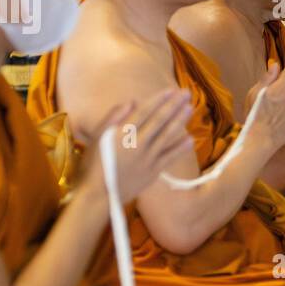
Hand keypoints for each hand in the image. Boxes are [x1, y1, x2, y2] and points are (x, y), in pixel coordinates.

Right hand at [82, 89, 194, 203]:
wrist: (98, 195)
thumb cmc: (93, 165)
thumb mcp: (97, 137)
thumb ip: (114, 117)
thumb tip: (132, 101)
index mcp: (123, 133)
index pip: (145, 111)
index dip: (159, 100)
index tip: (171, 90)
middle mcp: (138, 143)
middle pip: (160, 120)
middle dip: (174, 105)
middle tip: (186, 93)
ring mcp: (148, 158)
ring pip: (167, 135)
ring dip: (180, 121)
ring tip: (190, 108)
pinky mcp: (153, 171)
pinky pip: (170, 156)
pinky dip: (180, 148)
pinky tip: (190, 138)